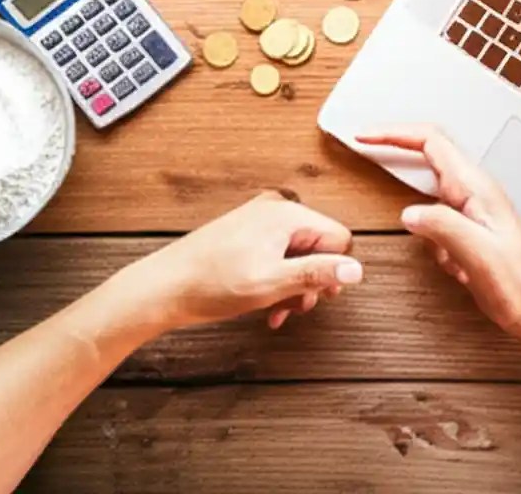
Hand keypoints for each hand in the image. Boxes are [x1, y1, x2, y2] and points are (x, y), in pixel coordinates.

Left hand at [129, 192, 361, 330]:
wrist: (164, 287)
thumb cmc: (211, 283)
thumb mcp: (272, 283)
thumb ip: (317, 274)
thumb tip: (356, 270)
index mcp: (286, 215)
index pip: (338, 239)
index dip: (334, 272)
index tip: (320, 296)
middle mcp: (274, 210)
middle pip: (318, 248)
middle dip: (311, 282)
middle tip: (296, 306)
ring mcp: (258, 222)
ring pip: (298, 256)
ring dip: (293, 287)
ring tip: (277, 310)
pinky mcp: (246, 235)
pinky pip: (277, 257)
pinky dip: (277, 282)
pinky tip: (267, 306)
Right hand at [357, 126, 520, 340]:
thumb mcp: (479, 253)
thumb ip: (443, 227)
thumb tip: (409, 212)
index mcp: (475, 187)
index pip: (430, 141)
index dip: (393, 134)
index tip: (365, 138)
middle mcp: (473, 191)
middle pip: (427, 152)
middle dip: (395, 151)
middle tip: (366, 151)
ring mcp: (472, 208)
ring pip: (429, 188)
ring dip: (415, 203)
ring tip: (420, 231)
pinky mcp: (469, 227)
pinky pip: (436, 218)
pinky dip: (429, 234)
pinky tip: (446, 262)